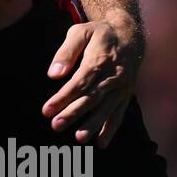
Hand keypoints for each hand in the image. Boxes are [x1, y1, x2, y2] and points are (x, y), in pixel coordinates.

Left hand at [41, 10, 142, 146]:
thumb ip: (66, 52)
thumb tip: (53, 75)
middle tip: (56, 126)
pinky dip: (110, 129)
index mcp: (99, 60)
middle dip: (73, 113)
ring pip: (106, 108)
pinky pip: (119, 113)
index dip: (63, 98)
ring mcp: (122, 87)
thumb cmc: (99, 33)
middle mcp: (113, 76)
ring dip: (92, 125)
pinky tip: (101, 144)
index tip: (46, 110)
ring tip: (78, 138)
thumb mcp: (81, 32)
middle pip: (91, 98)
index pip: (79, 83)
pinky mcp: (126, 94)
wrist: (130, 34)